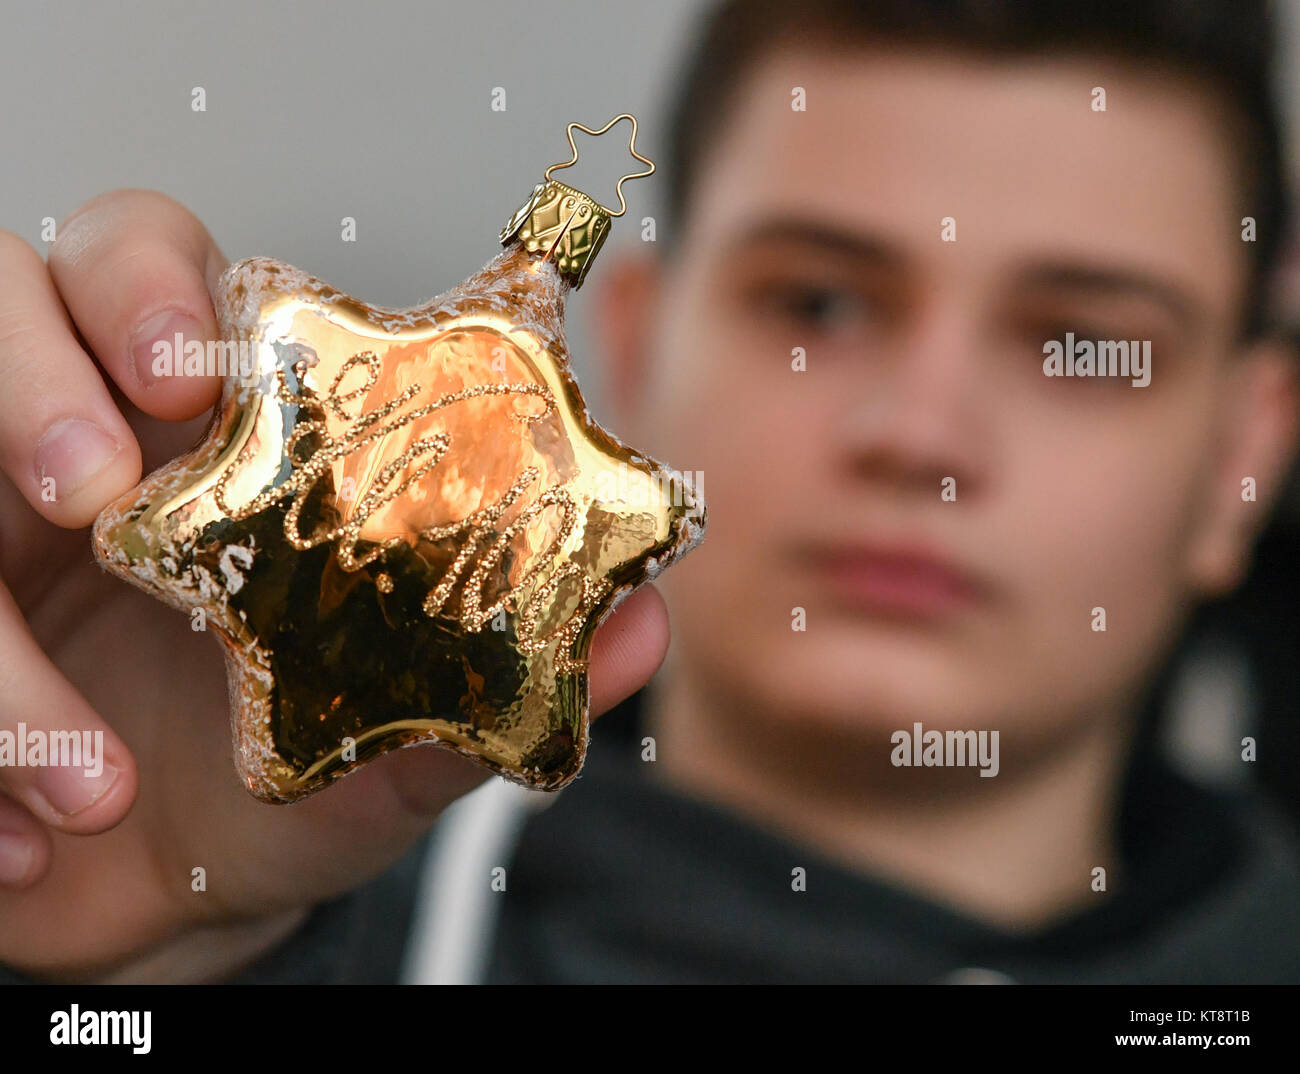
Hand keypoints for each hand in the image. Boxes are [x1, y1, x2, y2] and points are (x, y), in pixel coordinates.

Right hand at [0, 189, 669, 980]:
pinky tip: (25, 848)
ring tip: (74, 759)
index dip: (151, 284)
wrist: (175, 895)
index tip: (189, 373)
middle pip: (1, 296)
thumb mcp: (390, 729)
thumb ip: (498, 677)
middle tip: (93, 485)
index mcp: (206, 429)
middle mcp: (76, 444)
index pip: (154, 268)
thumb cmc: (283, 781)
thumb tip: (642, 626)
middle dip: (33, 374)